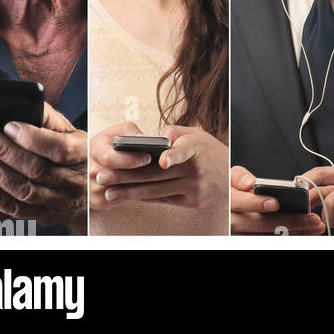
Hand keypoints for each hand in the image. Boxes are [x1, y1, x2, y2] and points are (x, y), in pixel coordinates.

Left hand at [0, 103, 86, 232]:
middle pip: (37, 168)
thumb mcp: (71, 133)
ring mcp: (61, 201)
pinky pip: (17, 209)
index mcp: (84, 154)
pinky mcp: (45, 215)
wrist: (91, 191)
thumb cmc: (74, 153)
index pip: (59, 148)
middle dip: (5, 151)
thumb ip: (48, 118)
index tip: (8, 125)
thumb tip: (22, 102)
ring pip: (25, 189)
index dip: (32, 138)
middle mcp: (76, 181)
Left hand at [90, 124, 227, 209]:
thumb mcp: (199, 136)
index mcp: (198, 148)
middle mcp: (196, 170)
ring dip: (128, 191)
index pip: (186, 150)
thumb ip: (176, 132)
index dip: (174, 155)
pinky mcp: (192, 202)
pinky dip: (143, 198)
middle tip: (102, 176)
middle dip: (125, 175)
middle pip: (156, 174)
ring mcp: (194, 188)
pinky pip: (163, 200)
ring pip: (155, 190)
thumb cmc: (211, 154)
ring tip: (107, 191)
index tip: (163, 161)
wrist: (231, 181)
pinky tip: (126, 196)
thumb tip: (155, 135)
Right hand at [228, 166, 326, 234]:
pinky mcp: (247, 240)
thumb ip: (238, 177)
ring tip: (314, 225)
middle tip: (310, 218)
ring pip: (264, 236)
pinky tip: (306, 233)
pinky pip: (268, 241)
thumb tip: (250, 183)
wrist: (225, 209)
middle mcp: (229, 222)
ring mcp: (238, 235)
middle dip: (285, 222)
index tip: (275, 203)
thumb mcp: (229, 179)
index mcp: (224, 202)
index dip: (254, 203)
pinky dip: (289, 237)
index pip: (235, 202)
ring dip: (292, 232)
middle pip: (255, 224)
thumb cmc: (232, 191)